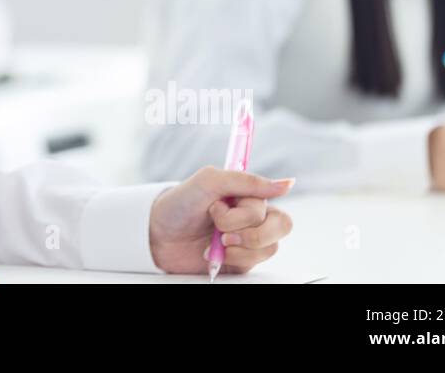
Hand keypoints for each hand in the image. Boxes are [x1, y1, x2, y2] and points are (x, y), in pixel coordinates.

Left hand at [148, 167, 294, 274]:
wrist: (157, 235)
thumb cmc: (179, 204)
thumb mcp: (208, 181)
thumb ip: (246, 181)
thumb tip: (287, 184)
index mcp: (245, 192)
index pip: (271, 198)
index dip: (249, 206)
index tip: (224, 204)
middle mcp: (251, 214)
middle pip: (281, 224)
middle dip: (250, 230)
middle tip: (222, 229)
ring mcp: (248, 238)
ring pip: (270, 246)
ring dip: (239, 245)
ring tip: (217, 240)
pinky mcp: (242, 260)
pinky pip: (255, 263)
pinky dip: (234, 259)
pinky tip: (215, 253)